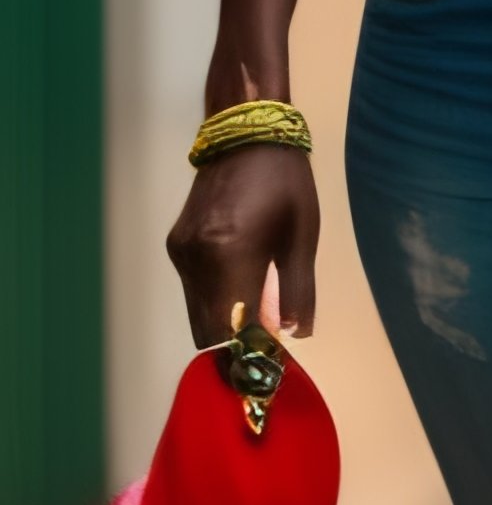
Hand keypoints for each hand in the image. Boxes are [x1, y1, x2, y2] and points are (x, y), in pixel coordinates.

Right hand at [167, 144, 318, 346]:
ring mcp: (181, 253)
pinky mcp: (176, 246)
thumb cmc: (286, 182)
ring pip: (197, 312)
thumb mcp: (303, 235)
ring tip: (259, 324)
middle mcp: (197, 260)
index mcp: (231, 255)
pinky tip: (242, 289)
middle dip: (234, 347)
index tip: (267, 370)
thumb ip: (297, 290)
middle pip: (208, 329)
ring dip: (224, 325)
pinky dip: (215, 300)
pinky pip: (194, 290)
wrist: (246, 134)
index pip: (229, 329)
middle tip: (266, 353)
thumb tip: (294, 336)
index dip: (245, 356)